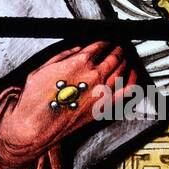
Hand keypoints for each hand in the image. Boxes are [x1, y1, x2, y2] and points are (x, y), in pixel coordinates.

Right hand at [0, 42, 134, 165]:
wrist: (35, 126)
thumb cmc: (35, 102)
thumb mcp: (41, 70)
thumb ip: (61, 56)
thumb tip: (74, 49)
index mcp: (77, 63)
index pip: (97, 46)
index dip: (103, 42)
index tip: (104, 42)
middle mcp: (92, 76)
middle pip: (112, 57)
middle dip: (116, 49)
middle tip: (118, 47)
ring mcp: (100, 92)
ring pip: (120, 71)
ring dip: (124, 61)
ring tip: (124, 57)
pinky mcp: (103, 108)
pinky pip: (126, 92)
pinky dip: (132, 80)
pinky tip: (133, 75)